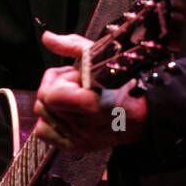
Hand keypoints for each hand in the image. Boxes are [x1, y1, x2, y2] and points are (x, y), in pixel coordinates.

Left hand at [32, 30, 146, 151]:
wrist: (143, 112)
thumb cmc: (125, 83)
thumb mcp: (101, 56)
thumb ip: (71, 46)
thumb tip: (48, 38)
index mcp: (90, 105)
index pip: (51, 95)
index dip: (59, 80)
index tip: (75, 76)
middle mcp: (83, 126)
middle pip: (43, 103)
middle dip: (55, 88)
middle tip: (73, 84)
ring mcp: (79, 139)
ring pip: (42, 116)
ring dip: (53, 104)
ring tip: (72, 98)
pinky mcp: (75, 147)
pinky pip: (43, 132)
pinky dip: (50, 121)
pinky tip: (66, 113)